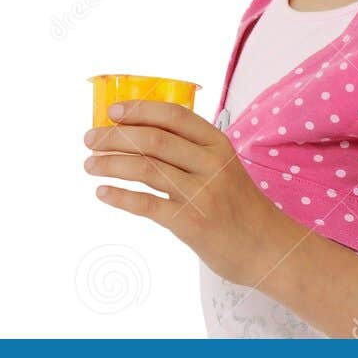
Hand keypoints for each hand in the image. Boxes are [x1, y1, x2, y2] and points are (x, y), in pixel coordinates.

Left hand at [83, 99, 278, 285]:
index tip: (111, 111)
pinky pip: (147, 205)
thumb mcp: (222, 166)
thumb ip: (189, 150)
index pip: (173, 115)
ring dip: (110, 163)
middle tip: (89, 139)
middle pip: (152, 139)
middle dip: (113, 136)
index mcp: (217, 144)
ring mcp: (202, 193)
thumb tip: (137, 133)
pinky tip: (103, 193)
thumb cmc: (237, 205)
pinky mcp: (192, 223)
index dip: (138, 109)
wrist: (268, 248)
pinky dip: (120, 197)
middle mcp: (211, 164)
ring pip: (145, 168)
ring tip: (89, 165)